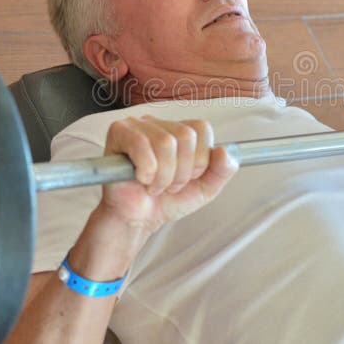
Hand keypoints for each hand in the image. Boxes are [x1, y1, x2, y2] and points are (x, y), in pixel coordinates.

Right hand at [99, 115, 237, 232]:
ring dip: (163, 175)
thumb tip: (224, 150)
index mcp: (180, 130)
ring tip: (155, 186)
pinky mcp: (119, 132)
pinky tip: (141, 180)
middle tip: (168, 185)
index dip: (199, 158)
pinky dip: (147, 170)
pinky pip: (141, 145)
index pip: (202, 128)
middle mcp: (159, 123)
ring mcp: (138, 125)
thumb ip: (222, 171)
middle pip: (185, 135)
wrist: (137, 220)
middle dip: (181, 171)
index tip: (188, 177)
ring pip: (165, 142)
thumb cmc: (166, 201)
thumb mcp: (204, 189)